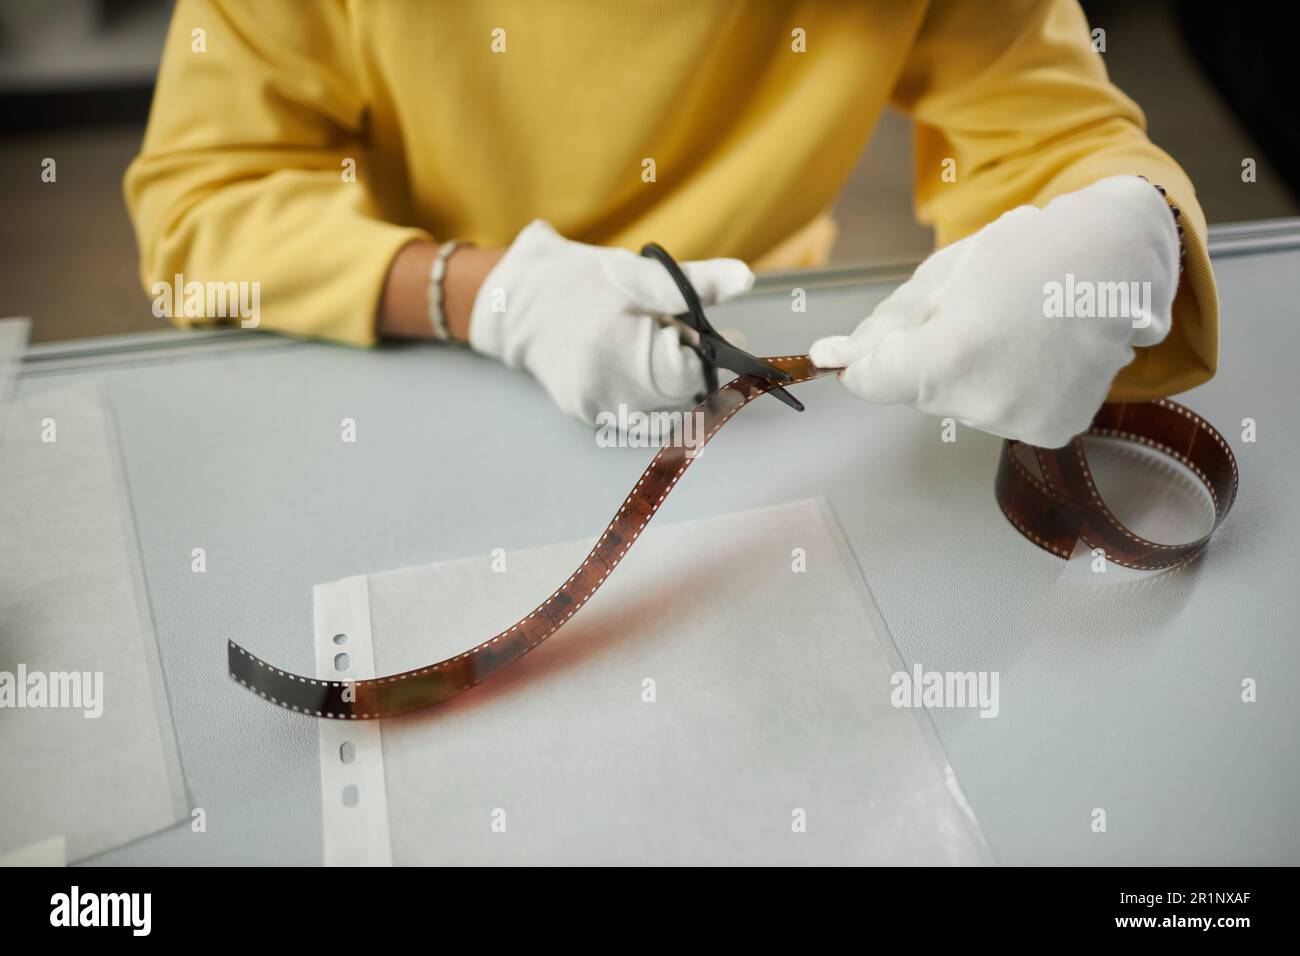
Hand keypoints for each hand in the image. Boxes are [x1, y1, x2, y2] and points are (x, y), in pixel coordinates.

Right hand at [469, 220, 752, 422]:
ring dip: (669, 381)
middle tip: (673, 332)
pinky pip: (638, 414)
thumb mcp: (640, 274)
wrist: (513, 301)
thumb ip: (696, 283)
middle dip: (688, 367)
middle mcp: (606, 394)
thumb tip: (745, 278)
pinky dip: (648, 392)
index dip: (705, 354)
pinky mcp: (587, 415)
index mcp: (621, 356)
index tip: (699, 331)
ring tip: (647, 344)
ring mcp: (595, 410)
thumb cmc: (580, 281)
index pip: (691, 377)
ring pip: (662, 409)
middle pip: (680, 397)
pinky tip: (632, 363)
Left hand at [809, 176, 1179, 447]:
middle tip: (975, 314)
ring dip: (972, 372)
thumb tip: (831, 358)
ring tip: (1015, 329)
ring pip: (962, 402)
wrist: (1121, 259)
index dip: (863, 361)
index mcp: (947, 359)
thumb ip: (883, 327)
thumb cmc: (1028, 254)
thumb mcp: (942, 276)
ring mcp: (1021, 422)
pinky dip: (1010, 386)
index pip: (873, 381)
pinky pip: (1004, 412)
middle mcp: (984, 403)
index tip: (856, 352)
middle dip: (930, 356)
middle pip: (920, 390)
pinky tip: (1037, 352)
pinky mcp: (1052, 430)